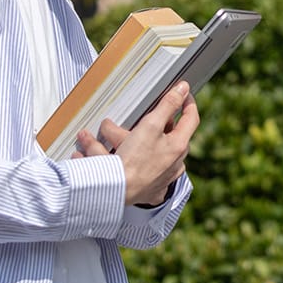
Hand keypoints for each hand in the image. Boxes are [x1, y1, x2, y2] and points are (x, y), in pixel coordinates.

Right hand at [75, 81, 197, 206]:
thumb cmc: (134, 160)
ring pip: (140, 151)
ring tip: (93, 136)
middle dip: (138, 124)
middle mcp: (173, 163)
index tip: (182, 93)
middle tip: (123, 118)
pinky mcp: (145, 189)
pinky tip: (91, 154)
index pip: (191, 119)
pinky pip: (129, 169)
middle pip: (161, 135)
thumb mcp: (151, 125)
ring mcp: (160, 177)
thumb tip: (183, 88)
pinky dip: (112, 160)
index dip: (187, 103)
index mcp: (178, 146)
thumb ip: (168, 105)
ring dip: (116, 142)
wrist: (116, 194)